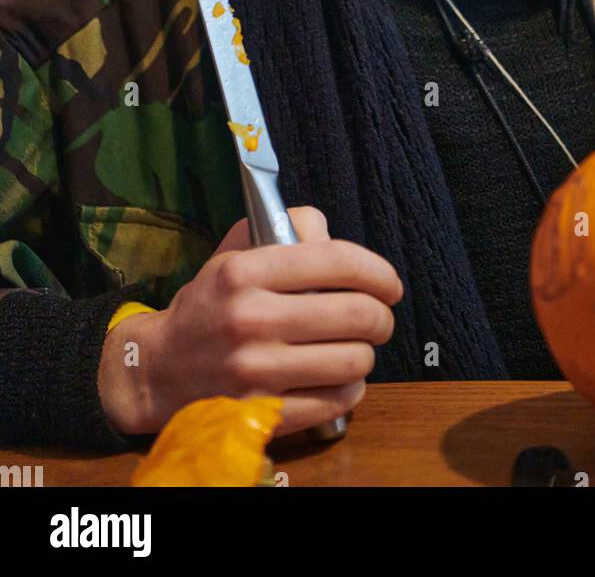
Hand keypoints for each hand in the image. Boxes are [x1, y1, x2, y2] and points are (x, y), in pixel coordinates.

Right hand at [98, 205, 402, 437]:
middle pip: (356, 314)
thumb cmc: (209, 305)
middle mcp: (251, 320)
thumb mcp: (235, 251)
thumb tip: (331, 236)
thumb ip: (286, 229)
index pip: (337, 261)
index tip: (389, 283)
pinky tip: (338, 377)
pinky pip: (336, 401)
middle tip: (378, 317)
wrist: (158, 368)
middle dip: (381, 315)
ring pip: (354, 360)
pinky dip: (350, 389)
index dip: (378, 271)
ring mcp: (256, 372)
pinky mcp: (262, 413)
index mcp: (245, 272)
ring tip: (354, 347)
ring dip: (365, 353)